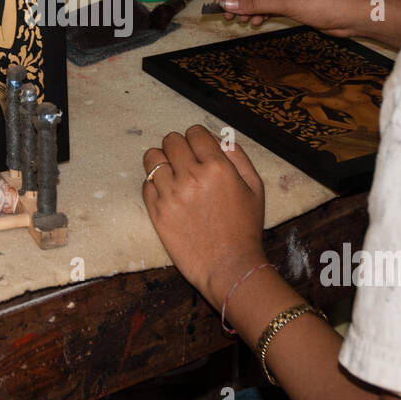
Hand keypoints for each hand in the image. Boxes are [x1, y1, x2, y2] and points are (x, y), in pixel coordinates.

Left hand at [142, 125, 266, 309]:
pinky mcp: (157, 212)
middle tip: (185, 160)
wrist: (228, 266)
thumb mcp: (254, 187)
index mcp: (217, 167)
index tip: (199, 148)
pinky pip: (145, 183)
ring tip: (172, 173)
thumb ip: (237, 156)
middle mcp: (191, 177)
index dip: (197, 138)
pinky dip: (154, 184)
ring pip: (152, 157)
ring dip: (162, 161)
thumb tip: (218, 138)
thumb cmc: (245, 228)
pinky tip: (168, 193)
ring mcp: (171, 194)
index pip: (194, 133)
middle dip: (179, 146)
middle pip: (171, 140)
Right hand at [215, 0, 366, 36]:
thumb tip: (227, 3)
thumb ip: (255, 2)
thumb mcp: (286, 2)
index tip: (218, 3)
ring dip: (249, 7)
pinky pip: (269, 2)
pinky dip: (261, 11)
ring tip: (240, 21)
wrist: (354, 14)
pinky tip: (256, 21)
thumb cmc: (327, 1)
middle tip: (226, 15)